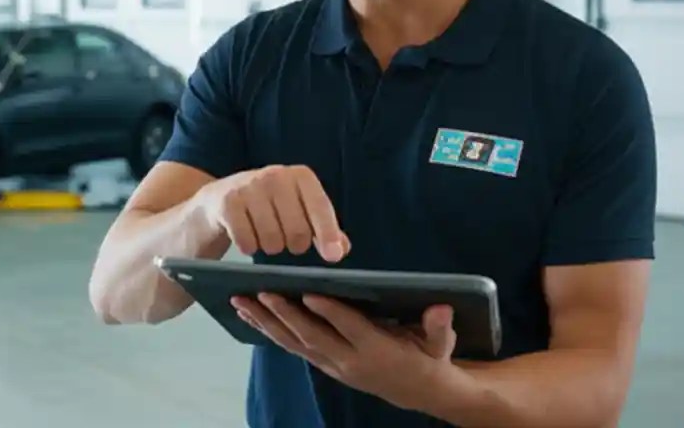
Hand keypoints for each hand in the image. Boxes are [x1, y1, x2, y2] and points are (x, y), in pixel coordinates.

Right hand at [197, 165, 349, 261]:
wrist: (215, 201)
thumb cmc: (266, 208)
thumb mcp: (297, 211)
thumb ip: (323, 230)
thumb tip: (340, 250)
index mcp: (299, 176)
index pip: (320, 206)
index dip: (328, 233)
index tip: (333, 257)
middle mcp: (275, 175)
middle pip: (297, 231)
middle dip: (294, 245)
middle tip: (286, 240)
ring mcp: (249, 187)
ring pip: (272, 240)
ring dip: (270, 247)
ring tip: (265, 236)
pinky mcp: (227, 203)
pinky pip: (247, 242)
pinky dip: (248, 247)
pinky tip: (246, 237)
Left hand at [232, 293, 455, 411]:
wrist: (420, 391)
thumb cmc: (429, 357)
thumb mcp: (441, 344)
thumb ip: (439, 328)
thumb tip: (441, 309)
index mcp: (377, 350)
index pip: (349, 328)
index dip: (330, 311)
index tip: (309, 292)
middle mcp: (350, 361)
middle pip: (312, 336)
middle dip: (285, 314)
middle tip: (262, 292)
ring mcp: (333, 365)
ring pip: (294, 343)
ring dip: (267, 322)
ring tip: (242, 301)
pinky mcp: (325, 364)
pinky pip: (293, 347)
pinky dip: (270, 331)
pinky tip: (251, 315)